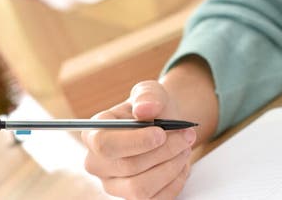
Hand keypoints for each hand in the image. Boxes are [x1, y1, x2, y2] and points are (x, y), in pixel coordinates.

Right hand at [83, 80, 196, 199]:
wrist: (164, 126)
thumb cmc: (152, 108)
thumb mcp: (151, 92)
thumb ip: (148, 95)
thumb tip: (144, 108)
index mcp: (95, 133)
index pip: (105, 145)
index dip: (135, 142)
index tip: (161, 134)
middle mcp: (97, 163)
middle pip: (128, 167)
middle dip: (164, 151)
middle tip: (186, 135)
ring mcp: (113, 186)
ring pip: (140, 189)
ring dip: (171, 167)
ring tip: (184, 147)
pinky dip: (174, 182)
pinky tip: (181, 164)